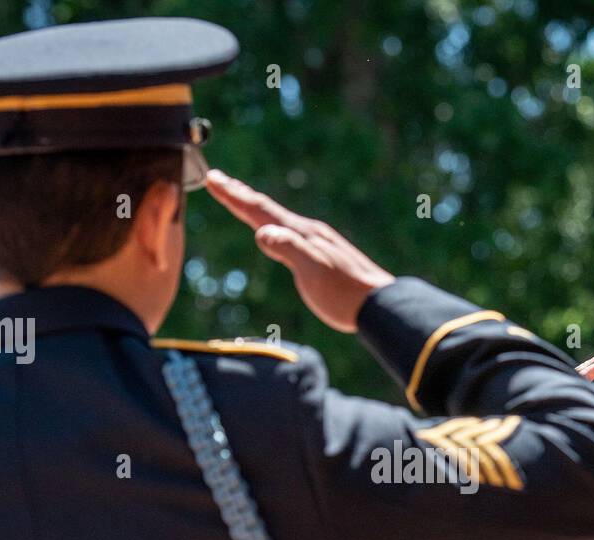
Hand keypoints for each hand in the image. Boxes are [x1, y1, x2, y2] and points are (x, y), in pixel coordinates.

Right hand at [205, 169, 394, 332]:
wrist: (381, 307)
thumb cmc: (345, 294)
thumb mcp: (313, 271)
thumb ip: (289, 249)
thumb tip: (262, 233)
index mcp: (302, 233)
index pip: (261, 210)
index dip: (234, 196)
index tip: (212, 178)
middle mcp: (309, 232)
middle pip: (268, 209)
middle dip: (241, 194)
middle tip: (219, 178)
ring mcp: (318, 243)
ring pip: (280, 219)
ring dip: (257, 207)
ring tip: (244, 199)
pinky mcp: (325, 257)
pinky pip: (291, 233)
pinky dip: (275, 226)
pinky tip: (281, 233)